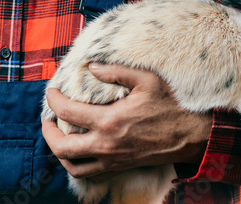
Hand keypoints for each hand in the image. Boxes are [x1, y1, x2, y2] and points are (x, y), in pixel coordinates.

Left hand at [41, 62, 210, 181]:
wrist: (193, 136)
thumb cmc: (171, 105)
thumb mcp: (147, 80)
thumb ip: (116, 71)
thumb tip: (92, 67)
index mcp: (110, 121)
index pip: (67, 112)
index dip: (53, 100)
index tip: (51, 90)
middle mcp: (106, 145)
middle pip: (62, 147)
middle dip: (48, 131)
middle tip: (47, 117)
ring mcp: (112, 160)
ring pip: (72, 166)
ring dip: (59, 151)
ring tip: (58, 134)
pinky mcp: (119, 167)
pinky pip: (89, 173)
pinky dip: (76, 164)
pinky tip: (77, 149)